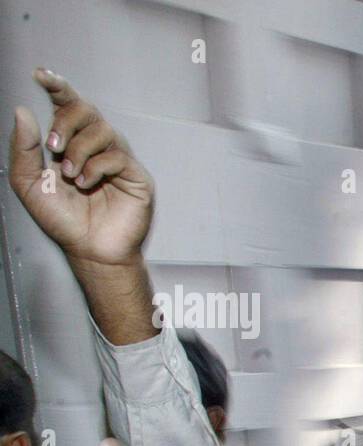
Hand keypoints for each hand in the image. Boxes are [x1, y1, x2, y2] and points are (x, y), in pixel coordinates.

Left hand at [8, 68, 153, 267]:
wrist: (87, 249)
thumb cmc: (62, 219)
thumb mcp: (28, 183)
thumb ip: (23, 149)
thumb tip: (23, 111)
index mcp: (69, 142)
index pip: (66, 104)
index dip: (57, 86)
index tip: (41, 75)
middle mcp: (94, 146)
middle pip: (86, 108)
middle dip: (66, 121)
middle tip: (53, 146)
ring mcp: (117, 159)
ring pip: (103, 129)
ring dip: (80, 149)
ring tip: (70, 175)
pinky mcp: (135, 175)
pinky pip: (117, 155)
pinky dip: (96, 167)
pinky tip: (87, 183)